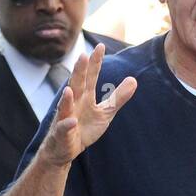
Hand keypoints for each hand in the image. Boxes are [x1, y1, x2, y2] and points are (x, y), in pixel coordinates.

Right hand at [42, 43, 137, 166]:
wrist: (65, 149)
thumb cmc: (84, 128)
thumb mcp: (105, 112)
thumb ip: (118, 97)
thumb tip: (134, 80)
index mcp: (85, 97)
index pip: (90, 76)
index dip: (95, 63)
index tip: (100, 46)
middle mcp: (73, 103)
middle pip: (76, 86)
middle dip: (79, 73)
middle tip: (82, 56)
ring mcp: (65, 117)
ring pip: (65, 106)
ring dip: (66, 98)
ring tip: (69, 88)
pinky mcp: (62, 134)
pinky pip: (63, 128)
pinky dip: (67, 125)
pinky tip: (72, 121)